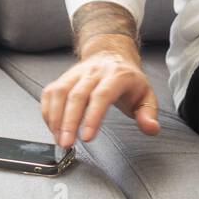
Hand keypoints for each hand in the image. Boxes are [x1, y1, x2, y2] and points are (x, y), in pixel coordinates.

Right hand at [41, 44, 160, 147]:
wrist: (112, 54)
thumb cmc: (128, 80)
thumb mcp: (146, 95)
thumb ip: (148, 114)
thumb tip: (151, 129)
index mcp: (117, 75)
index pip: (102, 95)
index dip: (93, 117)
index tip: (87, 138)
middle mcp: (94, 71)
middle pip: (77, 95)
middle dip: (69, 122)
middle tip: (66, 144)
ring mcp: (76, 73)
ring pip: (60, 92)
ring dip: (55, 118)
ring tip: (59, 140)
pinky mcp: (64, 77)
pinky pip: (50, 92)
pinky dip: (48, 111)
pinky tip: (53, 128)